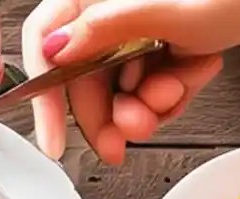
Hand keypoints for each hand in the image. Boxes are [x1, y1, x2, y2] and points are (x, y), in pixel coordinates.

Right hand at [23, 0, 239, 161]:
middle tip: (135, 131)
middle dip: (113, 112)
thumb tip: (54, 49)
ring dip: (148, 105)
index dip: (44, 96)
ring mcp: (136, 27)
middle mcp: (110, 7)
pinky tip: (195, 72)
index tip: (55, 143)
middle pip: (84, 78)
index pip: (46, 43)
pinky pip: (148, 86)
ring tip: (177, 90)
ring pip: (119, 89)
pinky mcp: (160, 42)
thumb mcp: (167, 9)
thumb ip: (104, 27)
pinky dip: (172, 92)